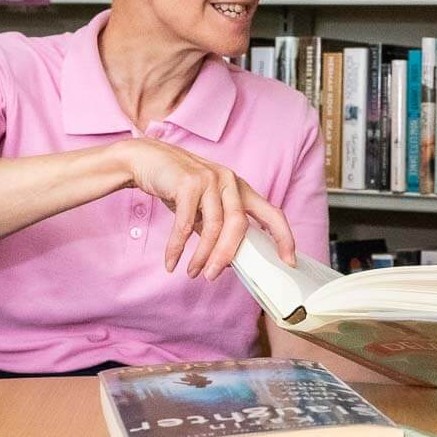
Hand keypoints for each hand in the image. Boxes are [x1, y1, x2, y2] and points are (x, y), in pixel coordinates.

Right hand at [108, 138, 296, 278]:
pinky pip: (185, 225)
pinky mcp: (188, 183)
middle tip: (213, 276)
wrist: (147, 159)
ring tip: (192, 272)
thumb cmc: (178, 186)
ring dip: (202, 255)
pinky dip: (177, 247)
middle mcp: (229, 181)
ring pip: (214, 227)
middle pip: (239, 225)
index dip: (284, 237)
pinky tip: (171, 262)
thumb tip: (230, 260)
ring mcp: (210, 179)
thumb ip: (219, 227)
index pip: (272, 213)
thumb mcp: (204, 205)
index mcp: (240, 188)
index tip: (289, 261)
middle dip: (227, 255)